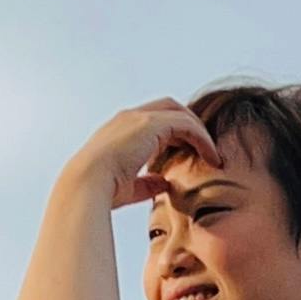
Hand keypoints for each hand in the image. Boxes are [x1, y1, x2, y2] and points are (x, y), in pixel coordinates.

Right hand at [67, 99, 220, 211]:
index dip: (174, 132)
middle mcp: (129, 117)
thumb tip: (165, 183)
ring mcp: (140, 117)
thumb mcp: (130, 187)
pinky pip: (186, 123)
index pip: (153, 120)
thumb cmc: (102, 192)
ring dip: (199, 131)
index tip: (188, 153)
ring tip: (213, 154)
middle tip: (205, 147)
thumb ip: (148, 182)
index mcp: (120, 129)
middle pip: (169, 107)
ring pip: (180, 112)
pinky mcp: (151, 124)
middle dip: (189, 124)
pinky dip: (202, 137)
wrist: (87, 184)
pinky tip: (211, 156)